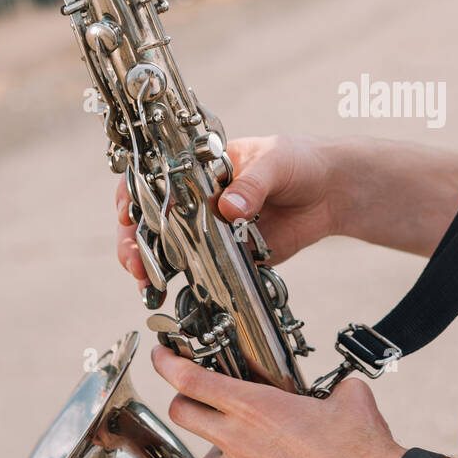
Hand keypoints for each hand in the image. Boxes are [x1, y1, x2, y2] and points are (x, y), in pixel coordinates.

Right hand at [115, 134, 342, 290]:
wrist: (331, 192)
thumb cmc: (298, 162)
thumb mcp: (274, 162)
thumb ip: (252, 184)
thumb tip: (229, 207)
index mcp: (200, 167)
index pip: (154, 177)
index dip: (133, 194)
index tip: (127, 212)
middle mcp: (197, 199)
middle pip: (151, 218)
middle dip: (134, 238)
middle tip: (132, 257)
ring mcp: (210, 229)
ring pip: (169, 248)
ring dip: (149, 264)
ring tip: (142, 278)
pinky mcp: (229, 255)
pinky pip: (201, 270)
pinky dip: (183, 283)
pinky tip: (167, 295)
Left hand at [151, 344, 404, 457]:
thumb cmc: (363, 446)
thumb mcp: (349, 396)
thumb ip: (331, 389)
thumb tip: (336, 391)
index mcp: (256, 406)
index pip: (192, 379)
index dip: (168, 364)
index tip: (161, 357)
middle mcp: (240, 440)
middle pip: (182, 415)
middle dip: (184, 403)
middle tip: (196, 400)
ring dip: (215, 453)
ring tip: (237, 451)